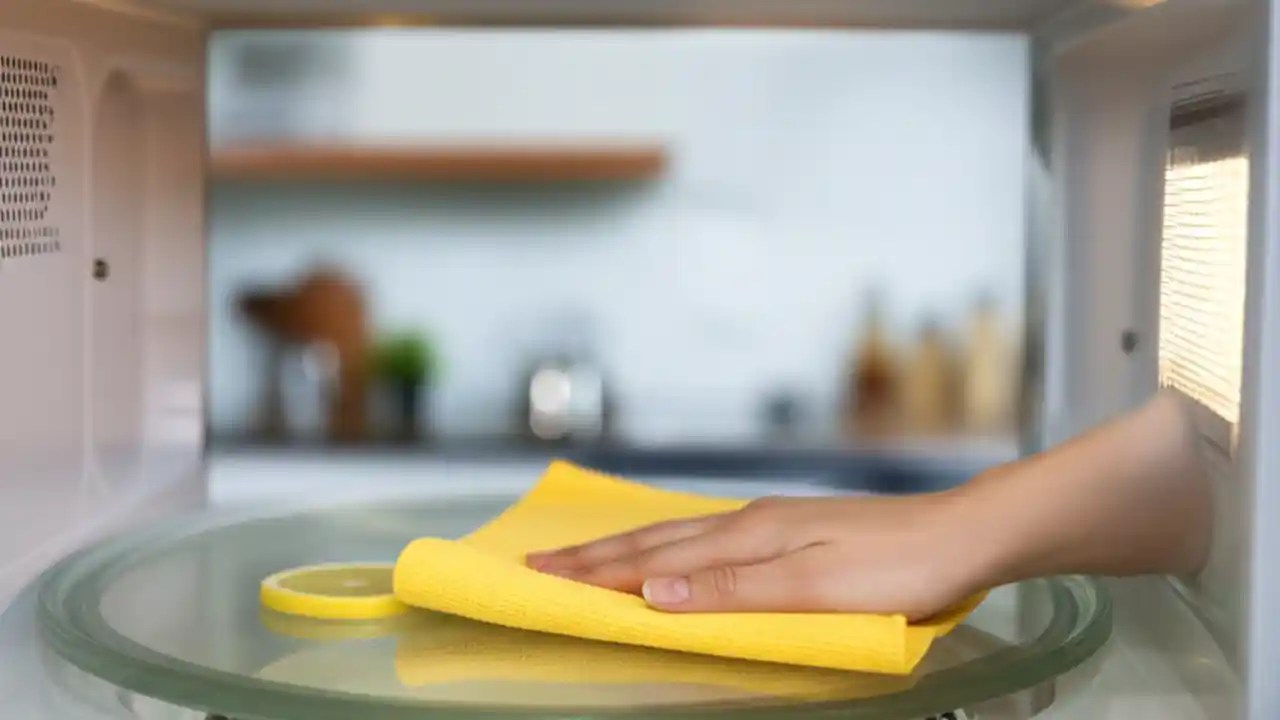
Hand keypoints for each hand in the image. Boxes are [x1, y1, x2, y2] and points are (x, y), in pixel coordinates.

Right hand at [527, 491, 985, 620]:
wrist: (964, 534)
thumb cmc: (898, 566)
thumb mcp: (815, 587)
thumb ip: (733, 589)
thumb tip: (653, 588)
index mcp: (750, 535)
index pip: (653, 558)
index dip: (596, 571)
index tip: (543, 578)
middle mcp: (752, 521)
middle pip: (656, 540)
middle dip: (593, 555)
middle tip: (539, 562)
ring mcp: (771, 522)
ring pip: (679, 535)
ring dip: (624, 547)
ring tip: (586, 553)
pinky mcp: (791, 530)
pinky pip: (707, 537)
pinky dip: (667, 545)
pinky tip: (670, 546)